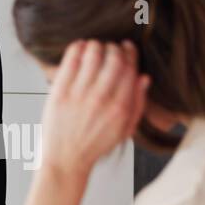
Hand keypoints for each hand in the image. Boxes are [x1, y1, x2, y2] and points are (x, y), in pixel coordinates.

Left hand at [39, 40, 150, 179]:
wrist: (67, 158)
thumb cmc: (97, 144)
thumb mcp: (125, 129)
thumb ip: (138, 104)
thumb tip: (145, 78)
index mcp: (120, 108)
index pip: (129, 69)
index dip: (129, 53)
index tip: (127, 47)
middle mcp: (101, 99)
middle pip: (113, 59)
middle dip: (114, 47)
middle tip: (111, 47)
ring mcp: (79, 95)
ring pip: (92, 55)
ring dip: (96, 45)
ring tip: (95, 46)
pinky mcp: (60, 93)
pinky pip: (70, 61)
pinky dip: (76, 48)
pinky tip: (80, 46)